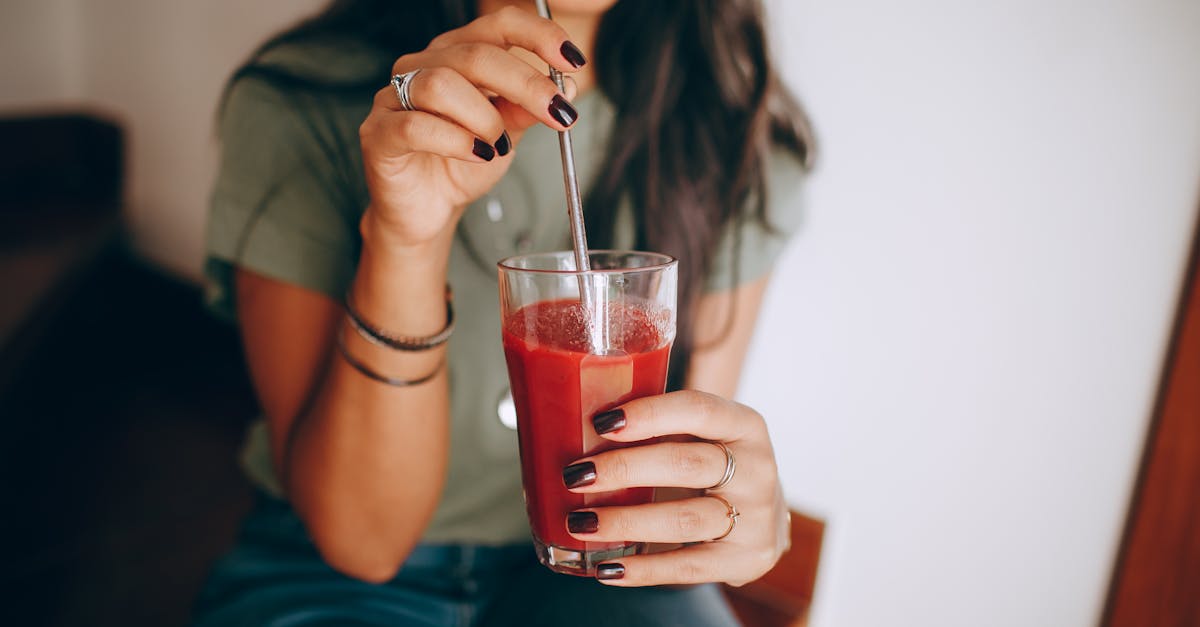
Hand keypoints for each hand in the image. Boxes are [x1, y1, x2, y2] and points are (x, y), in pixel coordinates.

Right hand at [358, 6, 584, 246]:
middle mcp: (423, 65)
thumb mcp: (507, 134)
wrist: (428, 212)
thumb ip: (528, 109)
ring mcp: (394, 96)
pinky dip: (456, 141)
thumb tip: (565, 88)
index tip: (573, 60)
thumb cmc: (461, 165)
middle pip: (476, 54)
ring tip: (497, 146)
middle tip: (556, 114)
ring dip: (484, 118)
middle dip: (525, 84)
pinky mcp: (378, 132)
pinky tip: (476, 155)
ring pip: (442, 85)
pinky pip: (416, 125)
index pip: (497, 24)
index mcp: (456, 55)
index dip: (538, 35)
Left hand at [562, 390, 790, 586]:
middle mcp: (758, 469)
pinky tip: (606, 567)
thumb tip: (577, 428)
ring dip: (626, 522)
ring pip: (685, 519)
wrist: (763, 517)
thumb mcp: (702, 435)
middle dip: (626, 469)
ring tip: (580, 522)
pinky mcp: (746, 561)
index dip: (650, 414)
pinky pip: (687, 567)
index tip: (602, 423)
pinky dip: (643, 568)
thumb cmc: (713, 463)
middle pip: (687, 464)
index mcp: (744, 425)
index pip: (698, 409)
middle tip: (576, 475)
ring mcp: (757, 518)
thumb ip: (658, 427)